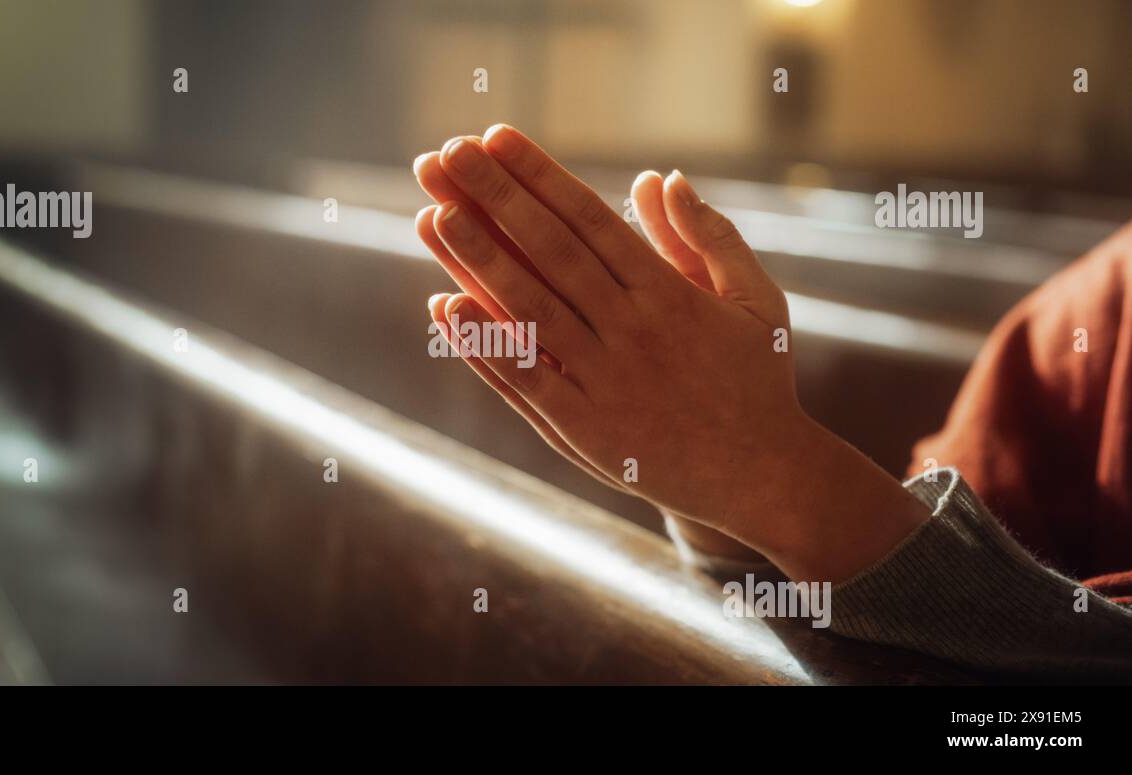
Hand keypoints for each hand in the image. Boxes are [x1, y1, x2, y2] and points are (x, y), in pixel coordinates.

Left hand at [415, 149, 763, 560]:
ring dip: (478, 259)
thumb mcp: (754, 300)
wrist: (761, 477)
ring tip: (434, 214)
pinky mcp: (583, 428)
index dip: (539, 175)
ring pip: (530, 308)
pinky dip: (485, 344)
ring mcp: (604, 380)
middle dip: (496, 197)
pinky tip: (444, 306)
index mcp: (670, 293)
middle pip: (551, 250)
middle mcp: (632, 330)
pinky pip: (525, 379)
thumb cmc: (757, 381)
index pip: (590, 218)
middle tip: (447, 152)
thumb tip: (661, 177)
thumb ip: (707, 236)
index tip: (496, 138)